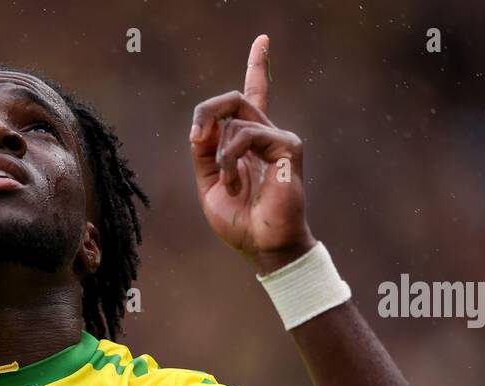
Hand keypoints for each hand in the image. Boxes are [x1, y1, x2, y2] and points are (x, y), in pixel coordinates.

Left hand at [189, 36, 314, 273]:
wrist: (263, 246)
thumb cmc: (240, 221)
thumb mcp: (209, 184)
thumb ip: (204, 153)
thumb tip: (201, 127)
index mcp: (249, 143)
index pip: (253, 96)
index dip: (258, 67)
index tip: (263, 39)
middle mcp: (266, 135)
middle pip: (234, 98)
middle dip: (206, 111)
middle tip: (196, 139)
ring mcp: (279, 138)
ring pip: (236, 119)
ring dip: (220, 155)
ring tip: (230, 184)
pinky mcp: (288, 146)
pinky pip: (245, 135)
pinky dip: (232, 160)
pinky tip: (237, 183)